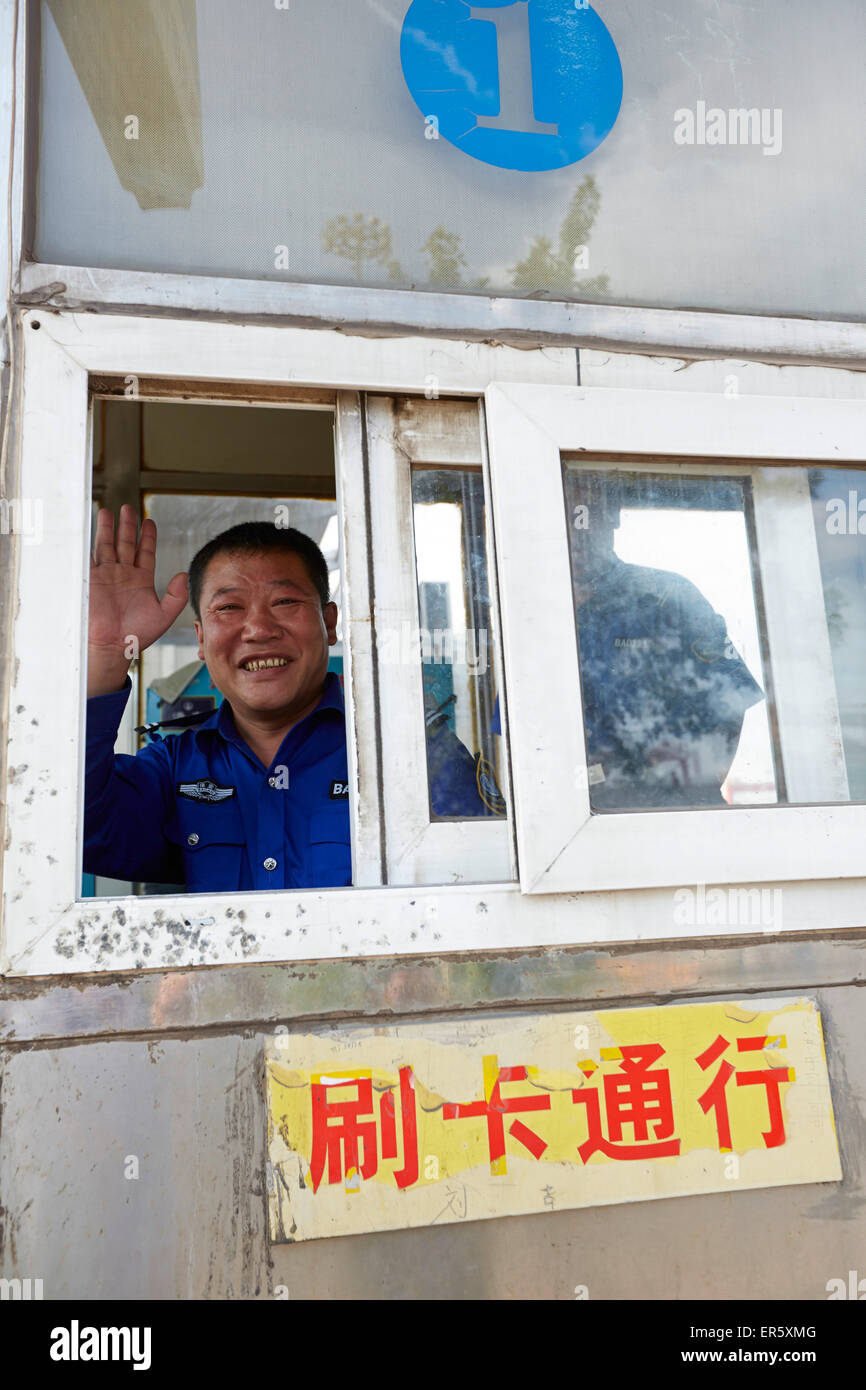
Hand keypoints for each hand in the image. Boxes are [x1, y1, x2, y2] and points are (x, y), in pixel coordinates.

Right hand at [88, 505, 188, 696]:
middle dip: (127, 525)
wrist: (113, 645)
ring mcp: (107, 576)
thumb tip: (184, 575)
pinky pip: (90, 557)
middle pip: (126, 543)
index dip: (147, 536)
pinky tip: (90, 528)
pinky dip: (90, 543)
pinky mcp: (91, 580)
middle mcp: (124, 574)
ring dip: (108, 528)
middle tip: (128, 508)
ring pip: (108, 545)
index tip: (149, 521)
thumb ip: (177, 595)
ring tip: (108, 511)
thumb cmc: (138, 634)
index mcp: (141, 580)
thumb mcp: (164, 614)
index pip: (145, 552)